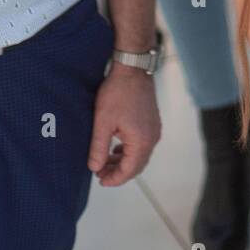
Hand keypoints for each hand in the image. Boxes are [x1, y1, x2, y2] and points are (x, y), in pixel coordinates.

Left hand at [87, 65, 161, 186]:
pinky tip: (117, 147)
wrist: (132, 68)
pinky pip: (142, 144)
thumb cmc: (117, 93)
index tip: (100, 180)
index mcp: (141, 141)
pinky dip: (129, 150)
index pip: (129, 171)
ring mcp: (154, 129)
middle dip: (119, 172)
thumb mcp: (103, 122)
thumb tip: (95, 168)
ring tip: (105, 161)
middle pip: (137, 165)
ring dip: (123, 161)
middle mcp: (152, 138)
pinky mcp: (152, 121)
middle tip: (100, 172)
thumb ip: (98, 148)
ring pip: (140, 155)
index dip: (114, 179)